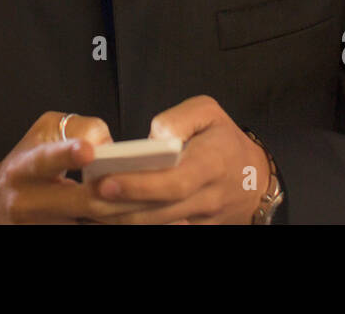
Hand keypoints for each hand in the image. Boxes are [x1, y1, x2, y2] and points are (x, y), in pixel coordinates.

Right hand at [0, 111, 164, 223]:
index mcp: (25, 168)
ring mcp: (44, 226)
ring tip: (168, 211)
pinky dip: (122, 227)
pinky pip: (91, 232)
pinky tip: (150, 223)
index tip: (90, 152)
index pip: (46, 160)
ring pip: (91, 224)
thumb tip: (111, 143)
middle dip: (119, 194)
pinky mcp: (57, 236)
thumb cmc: (28, 159)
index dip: (67, 156)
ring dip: (128, 217)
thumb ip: (76, 129)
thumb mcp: (43, 132)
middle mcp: (30, 202)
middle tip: (153, 184)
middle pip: (82, 202)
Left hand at [91, 95, 269, 223]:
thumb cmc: (224, 140)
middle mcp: (208, 196)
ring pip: (160, 226)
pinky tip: (110, 218)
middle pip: (161, 211)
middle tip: (89, 197)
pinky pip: (166, 231)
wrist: (256, 178)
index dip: (140, 186)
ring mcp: (203, 219)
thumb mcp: (209, 112)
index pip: (175, 182)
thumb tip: (155, 137)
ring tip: (90, 209)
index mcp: (212, 162)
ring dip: (124, 220)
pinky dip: (138, 226)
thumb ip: (180, 118)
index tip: (107, 182)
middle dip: (121, 207)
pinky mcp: (197, 230)